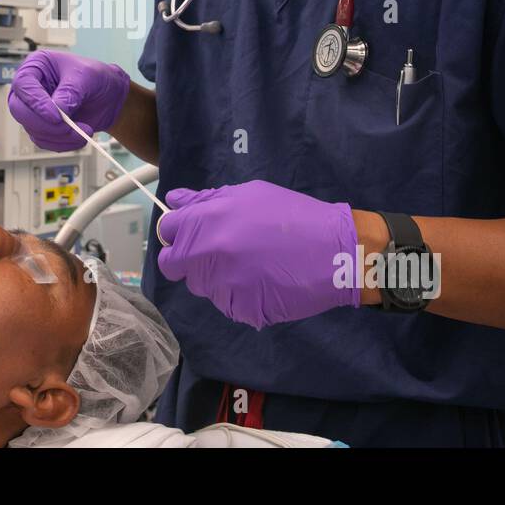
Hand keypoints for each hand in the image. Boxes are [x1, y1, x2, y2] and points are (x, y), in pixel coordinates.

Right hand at [7, 51, 130, 151]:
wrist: (108, 96)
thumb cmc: (95, 77)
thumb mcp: (87, 76)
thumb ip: (70, 92)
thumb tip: (58, 111)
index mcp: (36, 66)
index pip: (23, 84)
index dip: (36, 102)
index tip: (56, 117)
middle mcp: (29, 88)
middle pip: (19, 110)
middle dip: (44, 125)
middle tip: (68, 128)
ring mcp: (33, 109)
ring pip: (32, 129)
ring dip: (59, 137)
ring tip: (85, 131)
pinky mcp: (41, 127)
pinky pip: (43, 141)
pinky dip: (61, 144)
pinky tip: (79, 138)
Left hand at [157, 180, 359, 329]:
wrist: (336, 250)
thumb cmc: (294, 216)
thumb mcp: (249, 195)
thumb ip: (206, 200)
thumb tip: (174, 201)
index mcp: (208, 221)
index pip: (168, 233)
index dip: (177, 234)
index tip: (191, 236)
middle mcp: (209, 254)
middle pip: (175, 265)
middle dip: (189, 260)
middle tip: (218, 254)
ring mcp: (224, 285)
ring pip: (202, 287)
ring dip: (217, 278)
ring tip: (251, 265)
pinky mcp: (241, 309)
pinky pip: (227, 304)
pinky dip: (240, 296)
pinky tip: (264, 282)